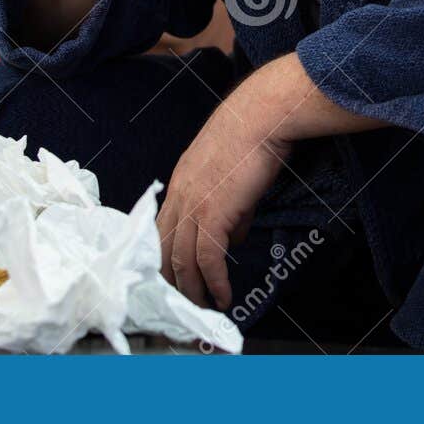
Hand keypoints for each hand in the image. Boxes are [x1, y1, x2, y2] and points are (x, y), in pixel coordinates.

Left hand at [156, 55, 380, 309]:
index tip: (174, 278)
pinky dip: (214, 282)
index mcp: (179, 183)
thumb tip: (234, 239)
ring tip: (204, 308)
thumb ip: (230, 209)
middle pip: (164, 249)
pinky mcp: (212, 214)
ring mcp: (192, 205)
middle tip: (183, 304)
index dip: (166, 256)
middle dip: (172, 281)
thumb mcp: (232, 173)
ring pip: (182, 260)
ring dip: (193, 289)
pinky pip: (207, 259)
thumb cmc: (253, 135)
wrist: (261, 116)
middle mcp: (178, 196)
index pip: (162, 229)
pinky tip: (223, 296)